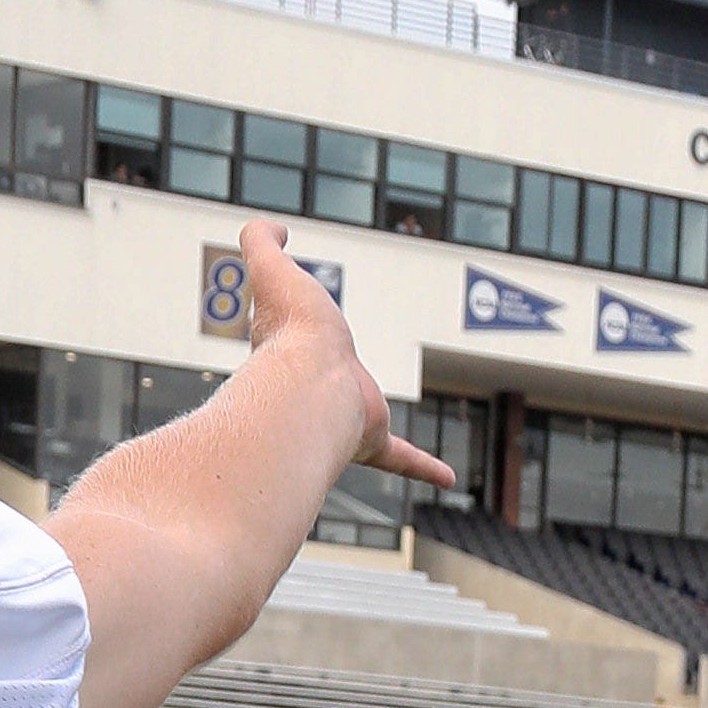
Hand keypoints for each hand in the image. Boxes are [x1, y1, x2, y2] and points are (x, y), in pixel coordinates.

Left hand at [232, 219, 455, 496]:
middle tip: (334, 388)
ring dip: (369, 433)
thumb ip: (261, 240)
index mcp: (295, 353)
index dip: (290, 337)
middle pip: (323, 389)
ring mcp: (343, 417)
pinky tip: (446, 480)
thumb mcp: (272, 268)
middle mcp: (317, 390)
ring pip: (360, 427)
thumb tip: (274, 227)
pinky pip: (400, 457)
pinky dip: (422, 467)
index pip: (289, 346)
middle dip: (329, 387)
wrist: (312, 386)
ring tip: (376, 435)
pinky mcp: (370, 438)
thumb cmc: (294, 329)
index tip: (290, 342)